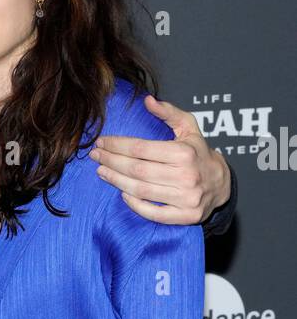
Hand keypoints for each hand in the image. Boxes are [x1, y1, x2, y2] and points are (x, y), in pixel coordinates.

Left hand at [89, 94, 230, 224]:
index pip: (140, 149)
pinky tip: (122, 193)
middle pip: (137, 170)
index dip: (117, 145)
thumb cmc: (199, 152)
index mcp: (184, 153)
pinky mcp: (186, 217)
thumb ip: (169, 112)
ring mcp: (186, 198)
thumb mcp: (189, 127)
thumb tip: (147, 101)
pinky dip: (135, 205)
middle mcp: (186, 176)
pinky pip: (153, 213)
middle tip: (96, 156)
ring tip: (102, 172)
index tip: (101, 142)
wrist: (222, 184)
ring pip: (141, 191)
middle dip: (111, 162)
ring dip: (116, 181)